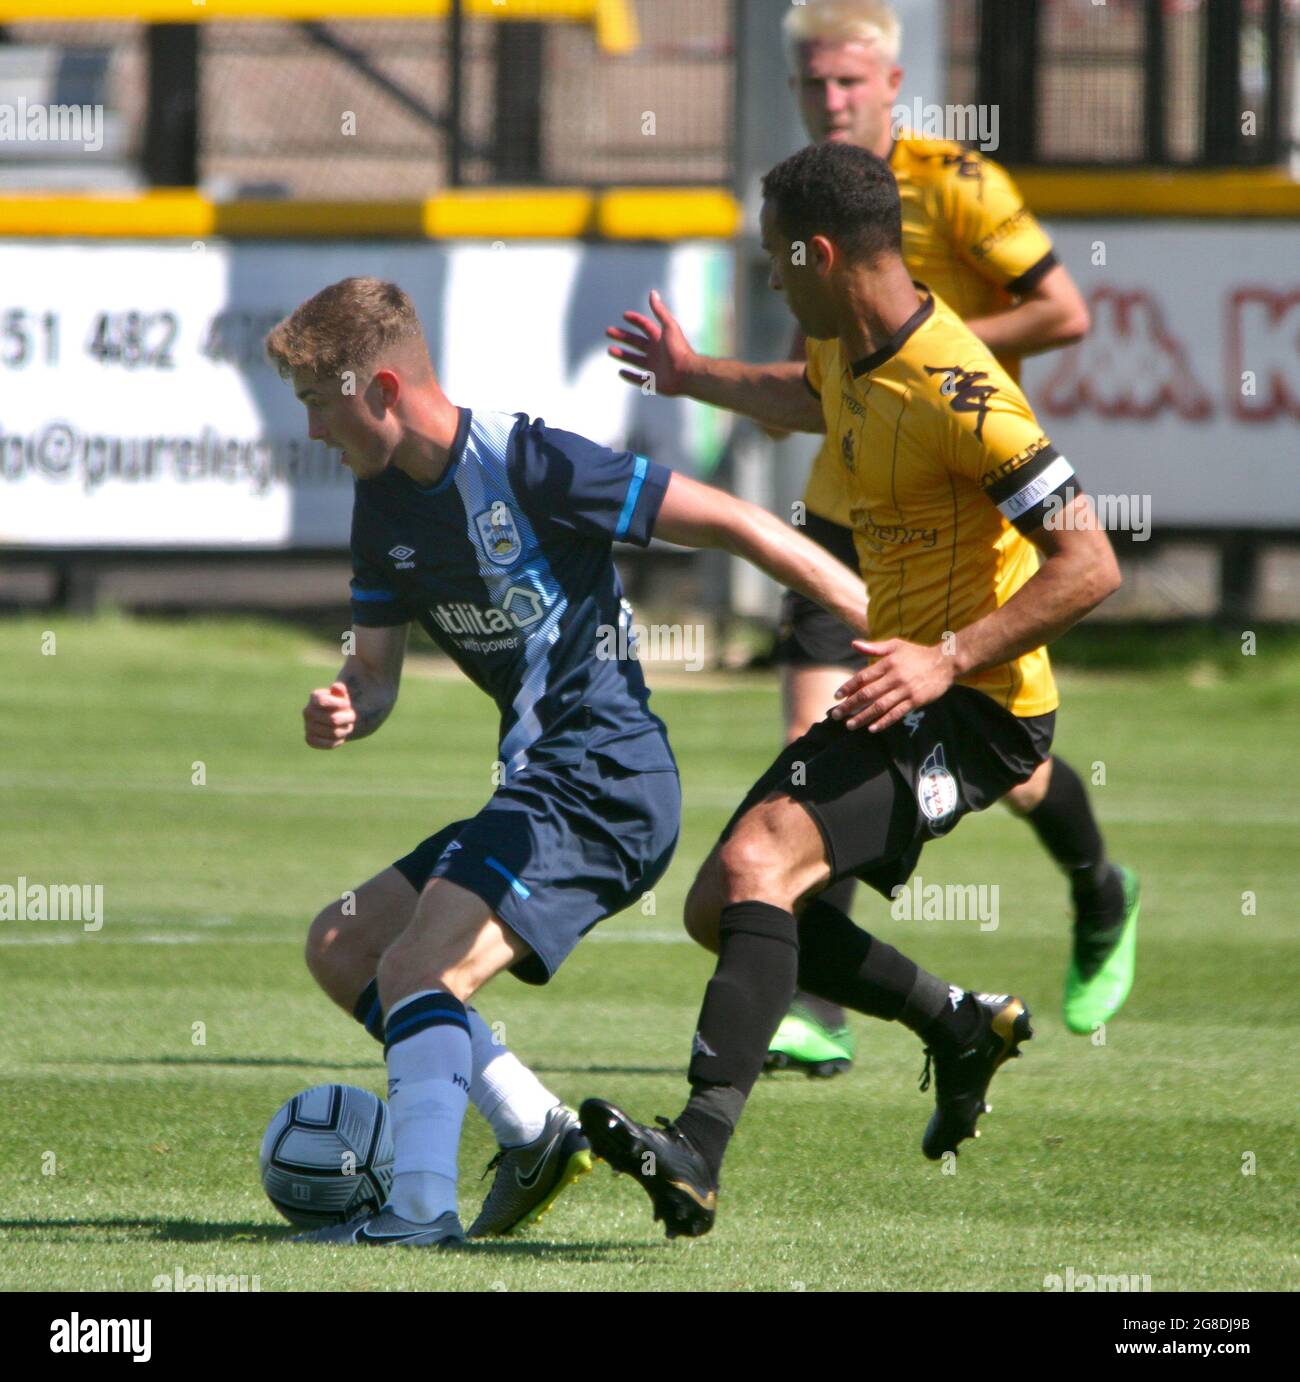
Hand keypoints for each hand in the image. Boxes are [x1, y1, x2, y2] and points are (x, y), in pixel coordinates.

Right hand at [303, 680, 356, 748]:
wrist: (338, 718)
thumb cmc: (342, 704)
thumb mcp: (343, 695)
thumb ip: (341, 689)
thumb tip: (336, 687)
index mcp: (315, 697)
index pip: (324, 701)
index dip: (341, 704)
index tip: (347, 704)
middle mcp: (307, 712)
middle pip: (333, 720)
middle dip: (347, 719)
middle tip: (351, 717)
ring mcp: (307, 726)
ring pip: (334, 733)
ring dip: (345, 730)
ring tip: (346, 726)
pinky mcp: (310, 739)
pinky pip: (329, 744)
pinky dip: (339, 740)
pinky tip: (339, 736)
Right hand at [606, 290, 696, 395]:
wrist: (687, 374)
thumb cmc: (679, 349)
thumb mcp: (669, 326)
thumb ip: (660, 311)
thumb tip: (652, 292)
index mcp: (660, 338)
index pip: (645, 326)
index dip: (636, 320)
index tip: (624, 315)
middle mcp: (656, 352)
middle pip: (636, 342)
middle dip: (622, 337)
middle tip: (608, 331)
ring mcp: (654, 367)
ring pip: (635, 360)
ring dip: (622, 355)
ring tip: (610, 350)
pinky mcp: (653, 382)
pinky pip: (639, 379)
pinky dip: (630, 376)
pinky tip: (620, 372)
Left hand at [830, 639, 954, 731]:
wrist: (945, 662)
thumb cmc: (917, 653)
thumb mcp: (896, 645)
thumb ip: (875, 647)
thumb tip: (853, 644)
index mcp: (888, 663)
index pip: (862, 677)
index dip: (848, 687)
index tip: (836, 697)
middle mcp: (894, 677)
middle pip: (867, 694)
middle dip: (849, 705)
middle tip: (835, 715)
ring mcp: (905, 690)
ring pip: (879, 706)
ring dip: (863, 717)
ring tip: (849, 725)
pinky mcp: (915, 700)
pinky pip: (896, 713)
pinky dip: (884, 721)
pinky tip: (872, 728)